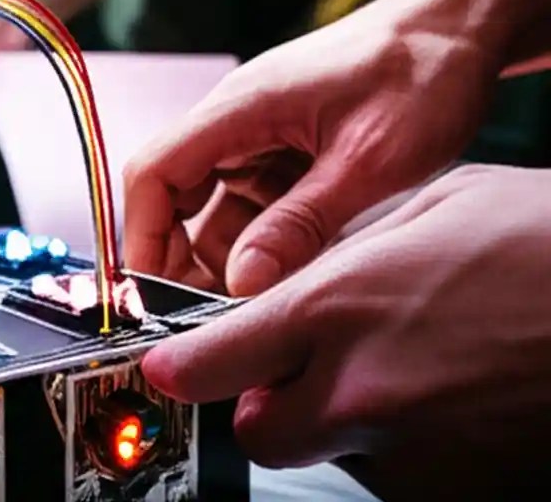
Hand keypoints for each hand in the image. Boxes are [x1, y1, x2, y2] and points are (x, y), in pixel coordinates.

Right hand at [122, 0, 505, 295]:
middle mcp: (237, 121)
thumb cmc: (422, 72)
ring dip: (226, 255)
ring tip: (251, 308)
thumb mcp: (366, 161)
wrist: (466, 26)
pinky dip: (261, 241)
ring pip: (215, 207)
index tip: (153, 292)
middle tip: (205, 316)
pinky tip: (283, 276)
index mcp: (239, 109)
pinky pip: (254, 203)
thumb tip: (240, 282)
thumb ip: (299, 224)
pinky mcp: (288, 149)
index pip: (153, 173)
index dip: (143, 235)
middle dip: (180, 256)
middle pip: (174, 195)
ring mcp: (261, 135)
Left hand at [140, 165, 550, 499]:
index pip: (209, 361)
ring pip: (331, 452)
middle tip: (299, 368)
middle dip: (263, 401)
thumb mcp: (430, 204)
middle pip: (258, 430)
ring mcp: (414, 451)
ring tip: (412, 364)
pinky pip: (400, 469)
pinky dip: (407, 441)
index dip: (177, 366)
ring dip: (344, 418)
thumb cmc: (548, 243)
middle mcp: (363, 390)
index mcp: (339, 308)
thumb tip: (294, 275)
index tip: (165, 366)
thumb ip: (341, 249)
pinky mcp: (460, 487)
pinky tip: (453, 393)